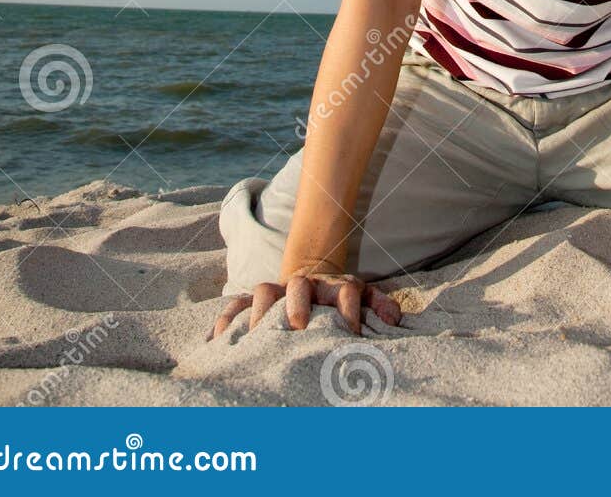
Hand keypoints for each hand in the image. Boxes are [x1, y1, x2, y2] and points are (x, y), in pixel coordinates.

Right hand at [208, 271, 402, 339]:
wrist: (311, 273)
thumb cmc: (339, 297)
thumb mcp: (362, 296)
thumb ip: (378, 304)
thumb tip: (394, 318)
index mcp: (334, 286)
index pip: (345, 291)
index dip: (349, 310)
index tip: (351, 333)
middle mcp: (305, 285)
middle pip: (299, 286)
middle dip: (298, 303)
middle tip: (297, 326)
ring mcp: (277, 290)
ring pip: (263, 291)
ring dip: (257, 311)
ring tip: (251, 337)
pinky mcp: (254, 299)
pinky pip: (235, 304)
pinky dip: (225, 318)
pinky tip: (215, 338)